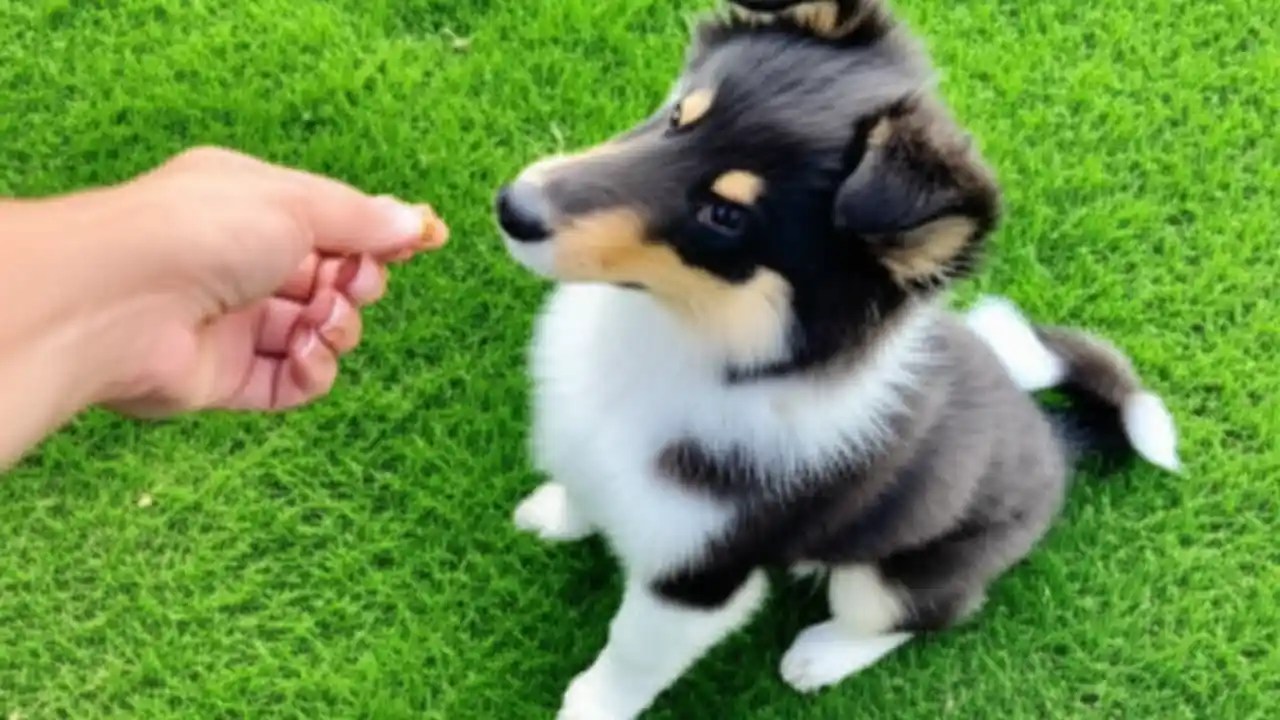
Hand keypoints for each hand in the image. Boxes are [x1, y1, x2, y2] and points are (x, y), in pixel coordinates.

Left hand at [94, 147, 448, 414]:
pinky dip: (315, 371)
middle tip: (353, 282)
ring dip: (340, 329)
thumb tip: (414, 220)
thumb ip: (363, 219)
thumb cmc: (201, 230)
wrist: (122, 301)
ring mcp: (236, 323)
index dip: (381, 235)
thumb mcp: (299, 204)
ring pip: (321, 332)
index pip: (335, 223)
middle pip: (335, 281)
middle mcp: (244, 263)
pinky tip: (309, 354)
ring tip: (322, 321)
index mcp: (254, 207)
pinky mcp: (229, 377)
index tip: (426, 241)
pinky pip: (294, 382)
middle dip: (360, 283)